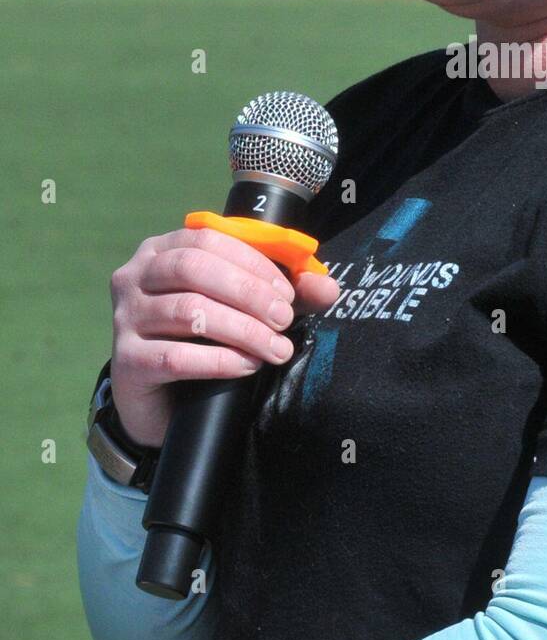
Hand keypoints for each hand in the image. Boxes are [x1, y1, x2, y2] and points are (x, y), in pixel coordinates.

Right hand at [108, 227, 340, 448]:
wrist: (162, 400)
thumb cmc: (206, 339)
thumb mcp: (248, 308)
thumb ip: (289, 292)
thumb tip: (328, 287)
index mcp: (162, 249)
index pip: (208, 239)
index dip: (253, 263)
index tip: (289, 293)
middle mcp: (136, 276)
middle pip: (194, 268)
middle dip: (249, 293)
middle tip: (284, 320)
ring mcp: (125, 318)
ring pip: (189, 312)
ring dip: (243, 330)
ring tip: (276, 348)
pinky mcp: (126, 361)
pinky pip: (175, 356)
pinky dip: (219, 360)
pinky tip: (247, 366)